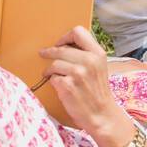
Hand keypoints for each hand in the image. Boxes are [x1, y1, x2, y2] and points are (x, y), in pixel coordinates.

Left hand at [38, 26, 128, 146]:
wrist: (101, 115)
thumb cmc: (98, 91)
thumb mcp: (99, 67)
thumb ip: (86, 54)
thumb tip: (63, 45)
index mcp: (98, 54)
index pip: (78, 32)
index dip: (65, 37)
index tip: (60, 44)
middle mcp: (89, 61)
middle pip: (61, 48)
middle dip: (50, 53)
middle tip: (44, 55)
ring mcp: (78, 73)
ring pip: (54, 63)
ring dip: (49, 69)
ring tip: (50, 74)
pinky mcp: (67, 86)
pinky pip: (52, 77)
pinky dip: (52, 81)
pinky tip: (58, 86)